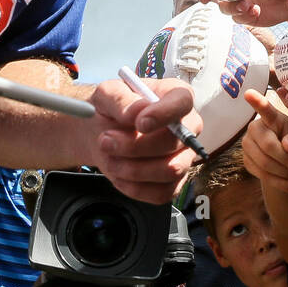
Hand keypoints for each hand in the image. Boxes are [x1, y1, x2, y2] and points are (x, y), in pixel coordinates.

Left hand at [86, 78, 198, 203]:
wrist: (101, 133)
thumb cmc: (110, 109)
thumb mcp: (106, 93)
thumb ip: (119, 98)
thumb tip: (135, 112)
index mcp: (175, 96)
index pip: (182, 102)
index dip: (164, 114)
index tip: (140, 123)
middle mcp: (186, 126)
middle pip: (173, 142)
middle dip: (135, 146)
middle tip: (106, 140)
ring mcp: (183, 156)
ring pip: (170, 170)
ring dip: (133, 168)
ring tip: (109, 157)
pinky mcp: (174, 183)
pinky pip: (162, 193)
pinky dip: (134, 187)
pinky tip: (119, 174)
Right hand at [241, 91, 287, 192]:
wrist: (283, 158)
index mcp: (270, 118)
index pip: (264, 110)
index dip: (257, 101)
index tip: (249, 93)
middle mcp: (254, 128)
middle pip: (268, 146)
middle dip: (286, 160)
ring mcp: (247, 145)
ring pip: (264, 163)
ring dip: (284, 173)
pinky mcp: (246, 161)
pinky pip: (263, 175)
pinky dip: (280, 183)